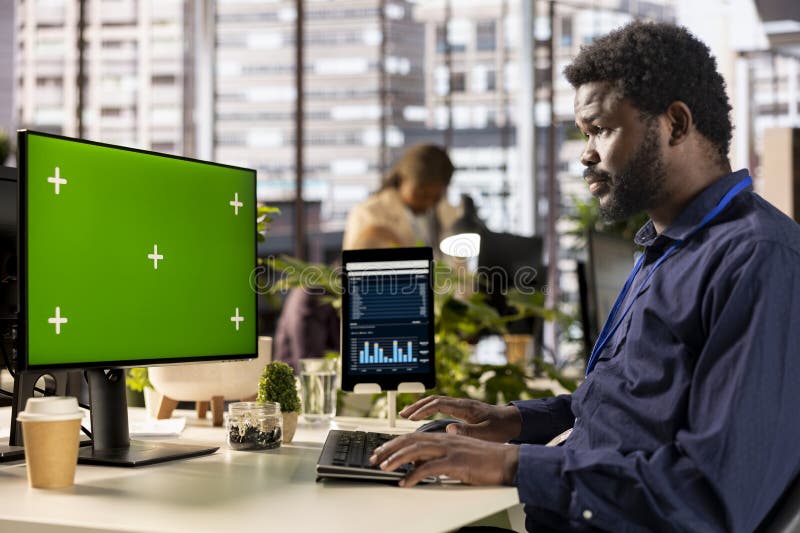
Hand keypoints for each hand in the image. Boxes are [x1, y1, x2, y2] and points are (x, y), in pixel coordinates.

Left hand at [369, 432, 519, 487]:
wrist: (507, 461)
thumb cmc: (485, 460)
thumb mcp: (457, 457)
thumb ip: (439, 458)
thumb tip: (419, 466)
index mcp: (444, 437)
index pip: (413, 436)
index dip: (395, 443)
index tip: (381, 451)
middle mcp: (444, 440)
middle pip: (409, 440)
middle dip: (389, 448)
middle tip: (374, 458)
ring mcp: (449, 450)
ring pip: (415, 451)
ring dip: (396, 459)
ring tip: (383, 467)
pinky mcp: (456, 462)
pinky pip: (429, 468)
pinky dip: (414, 476)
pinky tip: (404, 482)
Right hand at [400, 395, 521, 442]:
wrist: (513, 421)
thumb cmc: (501, 428)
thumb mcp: (486, 433)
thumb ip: (468, 432)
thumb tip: (449, 429)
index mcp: (465, 408)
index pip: (438, 404)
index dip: (423, 409)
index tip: (411, 417)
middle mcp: (461, 403)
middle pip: (434, 399)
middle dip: (417, 406)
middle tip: (402, 414)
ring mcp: (461, 405)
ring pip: (436, 401)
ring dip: (421, 406)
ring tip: (407, 415)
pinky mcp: (462, 410)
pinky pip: (441, 406)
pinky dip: (429, 409)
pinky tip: (424, 417)